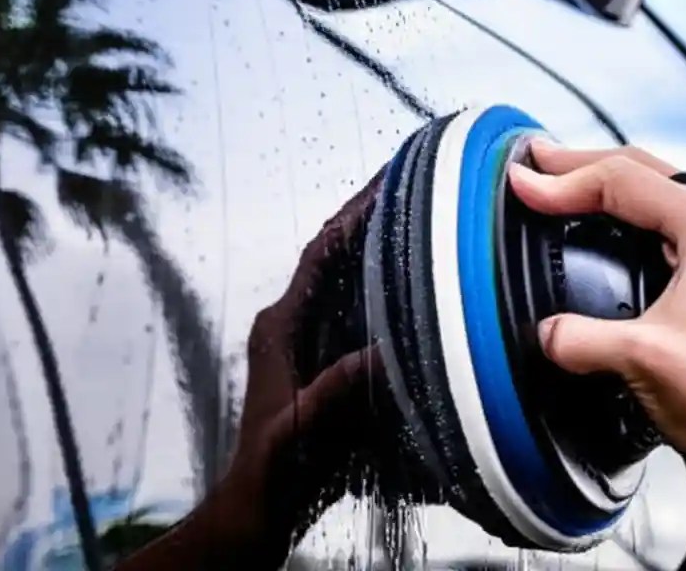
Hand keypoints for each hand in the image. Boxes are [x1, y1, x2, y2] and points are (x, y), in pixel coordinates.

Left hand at [210, 175, 382, 561]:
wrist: (262, 504)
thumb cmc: (273, 468)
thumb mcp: (301, 427)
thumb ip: (335, 389)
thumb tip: (384, 349)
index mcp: (280, 325)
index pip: (321, 252)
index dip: (354, 214)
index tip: (389, 180)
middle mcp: (291, 323)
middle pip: (336, 255)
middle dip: (371, 219)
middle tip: (417, 185)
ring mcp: (306, 341)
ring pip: (347, 280)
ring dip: (378, 249)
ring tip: (424, 219)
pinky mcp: (322, 361)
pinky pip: (356, 309)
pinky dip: (383, 287)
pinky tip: (417, 286)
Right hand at [507, 141, 685, 483]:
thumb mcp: (642, 361)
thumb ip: (578, 339)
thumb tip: (546, 333)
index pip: (621, 179)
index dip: (560, 180)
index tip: (520, 183)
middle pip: (644, 172)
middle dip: (582, 166)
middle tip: (537, 160)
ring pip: (663, 196)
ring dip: (611, 189)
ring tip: (570, 186)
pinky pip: (677, 225)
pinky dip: (637, 218)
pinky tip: (617, 232)